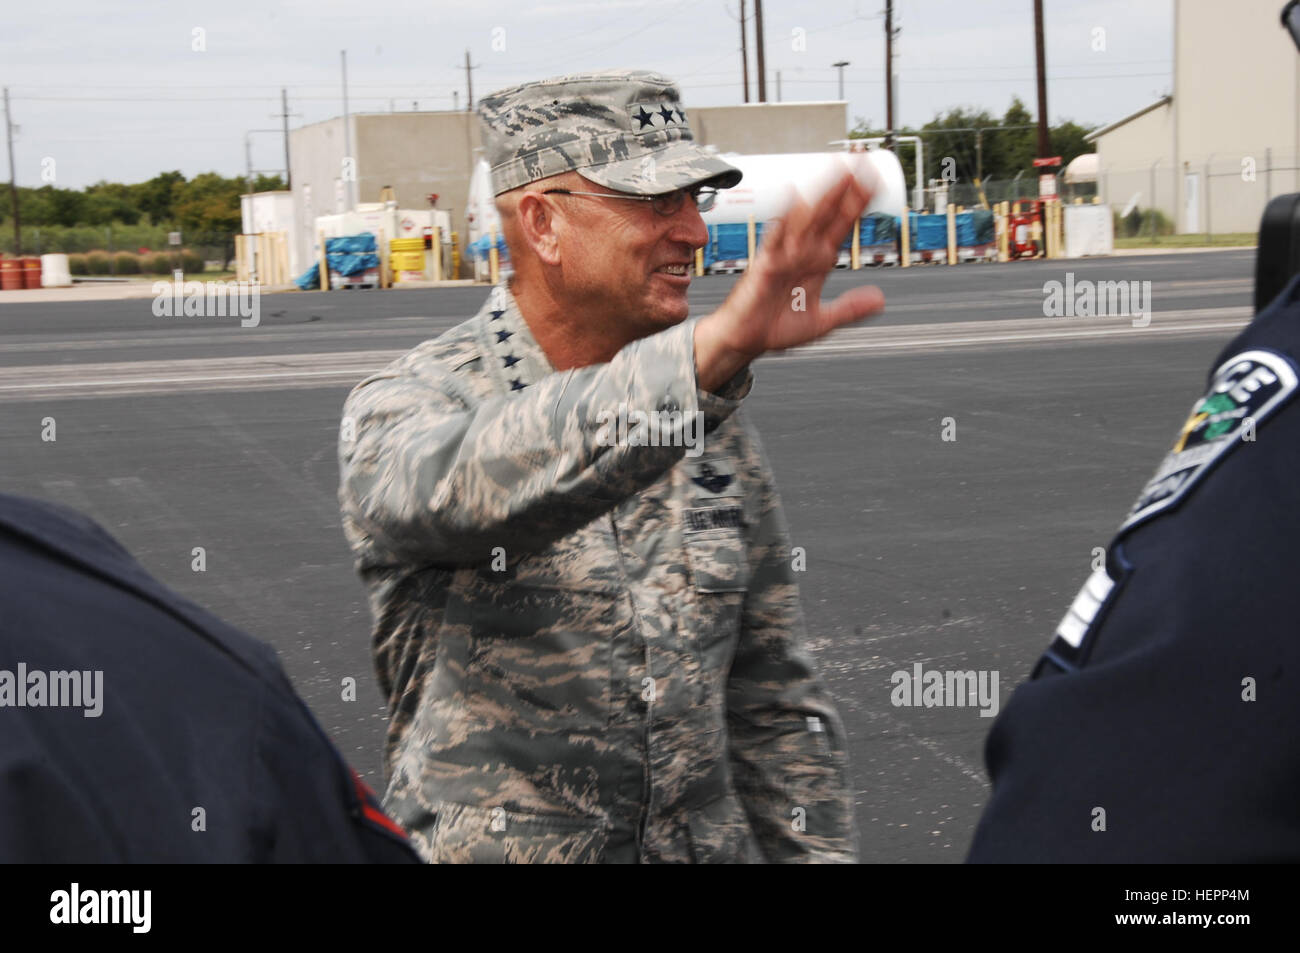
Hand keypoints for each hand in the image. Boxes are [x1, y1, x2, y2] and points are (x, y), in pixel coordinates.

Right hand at [694, 160, 886, 392]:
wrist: (744, 341)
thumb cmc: (775, 328)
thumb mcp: (821, 322)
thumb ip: (849, 309)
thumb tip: (880, 299)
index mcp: (817, 262)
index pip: (841, 225)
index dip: (858, 203)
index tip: (875, 181)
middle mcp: (802, 252)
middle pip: (828, 213)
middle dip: (845, 187)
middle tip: (862, 160)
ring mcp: (784, 255)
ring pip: (807, 219)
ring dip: (824, 196)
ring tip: (841, 172)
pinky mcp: (766, 265)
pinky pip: (775, 239)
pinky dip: (784, 220)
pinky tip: (794, 199)